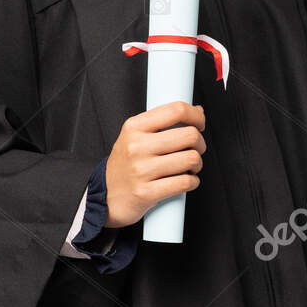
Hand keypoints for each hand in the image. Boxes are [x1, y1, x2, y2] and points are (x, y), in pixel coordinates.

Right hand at [102, 101, 206, 227]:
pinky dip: (192, 182)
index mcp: (134, 127)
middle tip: (194, 149)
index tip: (199, 124)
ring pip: (191, 159)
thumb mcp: (134, 136)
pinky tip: (186, 180)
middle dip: (199, 144)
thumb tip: (197, 111)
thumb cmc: (125, 164)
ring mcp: (141, 170)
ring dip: (197, 164)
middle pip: (189, 135)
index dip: (195, 116)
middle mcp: (136, 146)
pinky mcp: (147, 192)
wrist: (107, 195)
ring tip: (188, 167)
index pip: (175, 110)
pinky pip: (185, 182)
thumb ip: (162, 122)